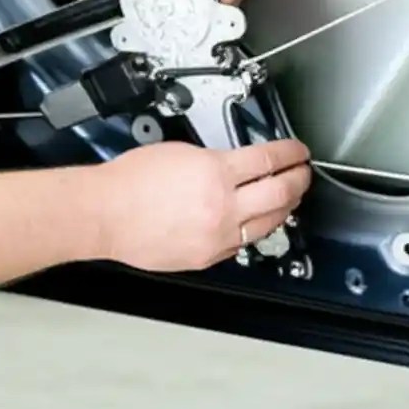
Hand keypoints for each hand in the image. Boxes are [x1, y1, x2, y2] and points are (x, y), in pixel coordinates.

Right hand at [95, 139, 311, 271]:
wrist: (105, 213)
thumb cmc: (130, 182)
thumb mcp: (180, 152)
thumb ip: (214, 160)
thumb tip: (234, 165)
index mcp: (215, 172)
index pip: (269, 160)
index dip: (291, 154)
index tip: (298, 152)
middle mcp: (222, 206)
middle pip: (280, 192)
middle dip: (299, 180)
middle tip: (303, 174)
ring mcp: (218, 235)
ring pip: (268, 223)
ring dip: (284, 208)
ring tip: (287, 198)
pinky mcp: (208, 257)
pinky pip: (242, 243)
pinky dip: (254, 230)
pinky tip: (256, 222)